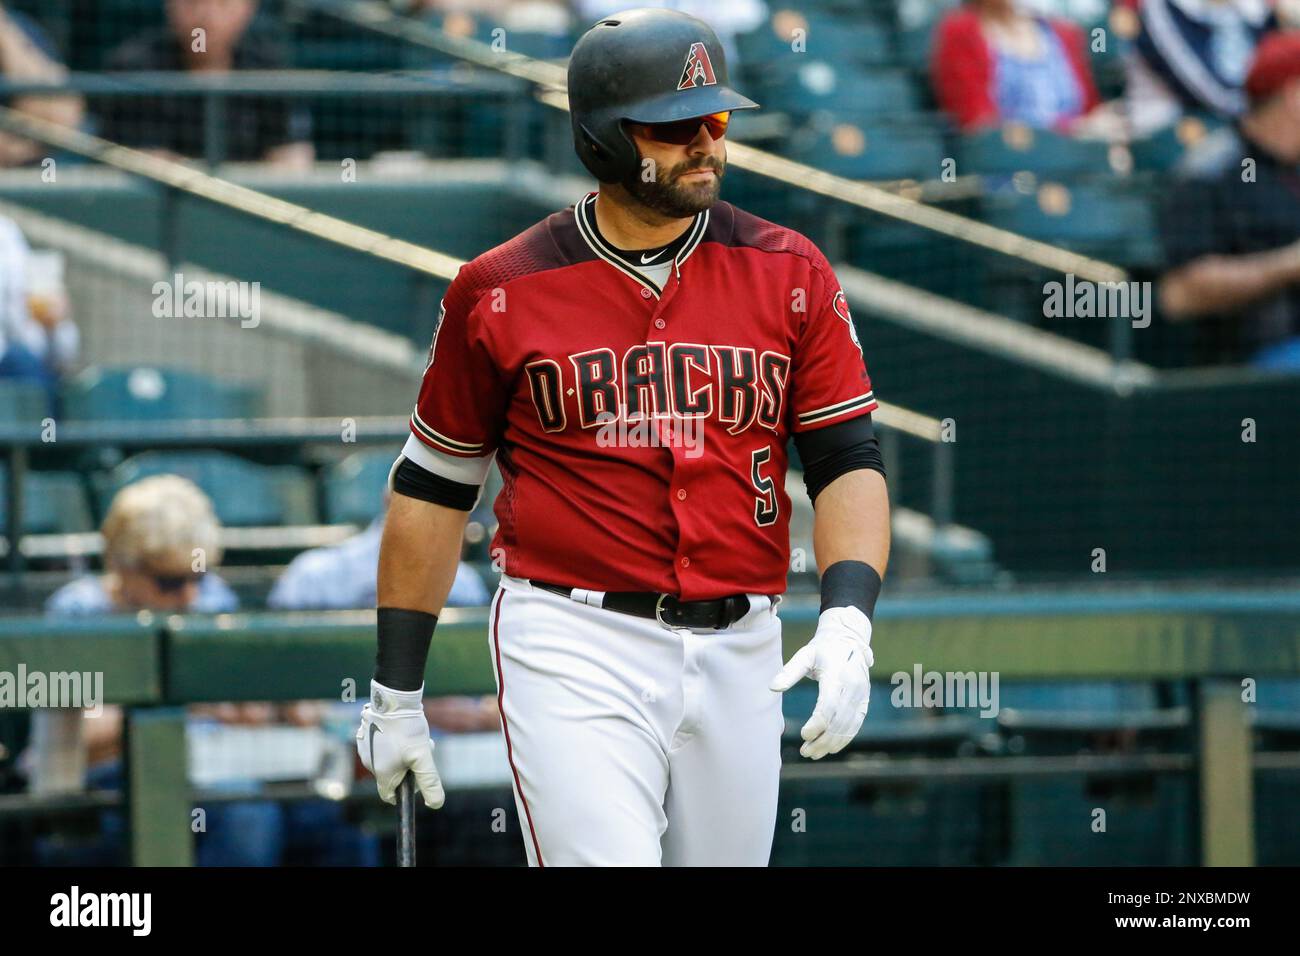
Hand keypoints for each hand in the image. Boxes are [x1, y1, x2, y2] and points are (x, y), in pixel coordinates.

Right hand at [356, 680, 445, 808]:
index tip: (416, 777)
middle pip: (391, 775)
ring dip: (401, 754)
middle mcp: (369, 763)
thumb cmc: (407, 728)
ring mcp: (365, 748)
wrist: (392, 699)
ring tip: (413, 737)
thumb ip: (429, 780)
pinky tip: (401, 729)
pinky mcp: (364, 734)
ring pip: (387, 759)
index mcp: (381, 773)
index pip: (390, 795)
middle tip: (420, 750)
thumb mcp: (422, 756)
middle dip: (407, 768)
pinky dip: (392, 742)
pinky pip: (380, 745)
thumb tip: (436, 804)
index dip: (405, 791)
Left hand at [769, 606, 873, 759]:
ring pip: (848, 727)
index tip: (802, 735)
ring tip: (812, 753)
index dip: (817, 724)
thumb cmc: (822, 650)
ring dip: (831, 744)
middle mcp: (853, 687)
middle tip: (805, 751)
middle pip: (839, 721)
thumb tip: (773, 687)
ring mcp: (861, 696)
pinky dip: (843, 739)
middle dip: (822, 740)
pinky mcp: (864, 702)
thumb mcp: (805, 655)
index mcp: (838, 675)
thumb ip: (789, 671)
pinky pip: (856, 725)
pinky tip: (829, 748)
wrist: (850, 641)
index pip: (829, 706)